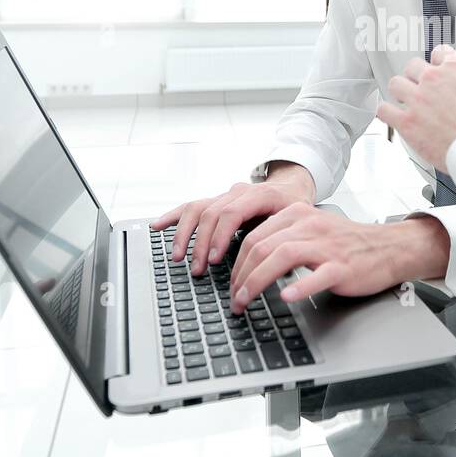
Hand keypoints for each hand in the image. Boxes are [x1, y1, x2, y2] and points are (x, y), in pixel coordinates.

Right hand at [149, 162, 314, 274]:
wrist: (292, 187)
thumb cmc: (295, 207)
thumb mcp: (298, 220)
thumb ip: (283, 237)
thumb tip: (272, 264)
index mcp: (260, 194)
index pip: (231, 213)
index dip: (219, 237)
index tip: (213, 259)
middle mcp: (239, 191)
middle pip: (211, 213)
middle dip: (200, 243)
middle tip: (197, 268)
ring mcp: (225, 195)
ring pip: (197, 209)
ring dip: (184, 234)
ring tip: (178, 257)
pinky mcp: (216, 201)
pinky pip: (191, 206)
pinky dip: (172, 216)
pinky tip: (158, 226)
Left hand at [227, 205, 448, 312]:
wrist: (389, 247)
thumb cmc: (348, 244)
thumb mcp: (313, 229)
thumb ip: (284, 237)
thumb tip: (250, 259)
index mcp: (298, 214)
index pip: (255, 236)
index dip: (236, 263)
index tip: (231, 284)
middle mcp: (310, 226)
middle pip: (262, 246)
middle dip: (240, 276)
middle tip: (234, 299)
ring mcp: (326, 246)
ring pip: (282, 257)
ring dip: (256, 282)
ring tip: (245, 301)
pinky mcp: (342, 266)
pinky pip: (317, 275)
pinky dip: (299, 286)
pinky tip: (286, 297)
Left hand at [376, 46, 455, 171]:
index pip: (439, 52)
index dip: (438, 64)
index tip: (440, 73)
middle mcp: (436, 77)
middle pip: (413, 66)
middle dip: (416, 78)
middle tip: (422, 91)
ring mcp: (419, 98)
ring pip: (396, 84)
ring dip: (399, 93)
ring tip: (405, 103)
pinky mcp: (407, 121)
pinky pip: (384, 109)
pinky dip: (386, 112)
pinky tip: (392, 117)